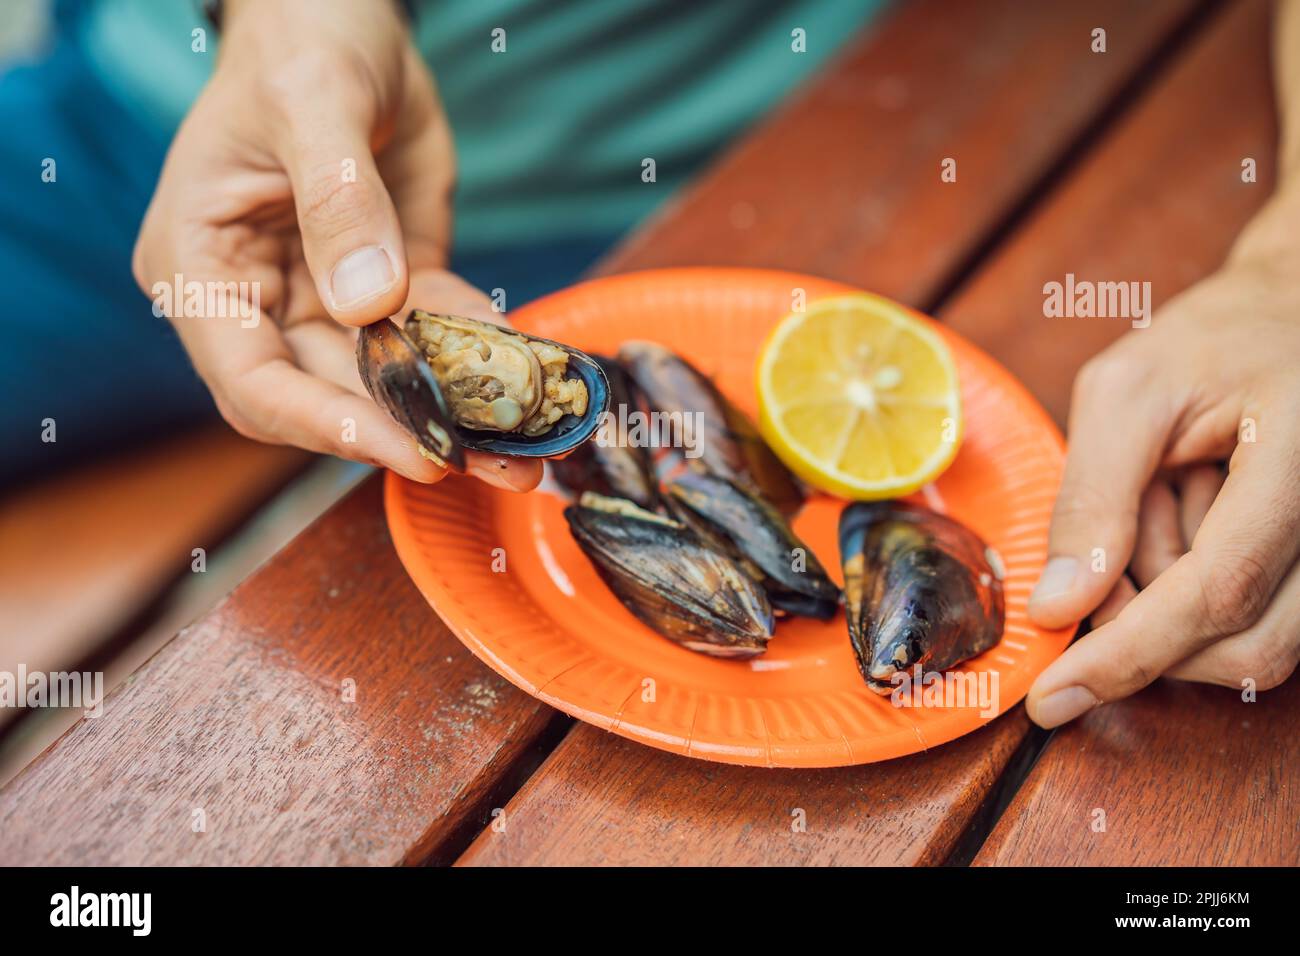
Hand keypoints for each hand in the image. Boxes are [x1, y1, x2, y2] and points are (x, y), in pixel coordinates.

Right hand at [132, 0, 540, 490]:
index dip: (323, 425)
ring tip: (528, 447)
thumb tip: (368, 303)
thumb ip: (338, 201)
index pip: (251, 379)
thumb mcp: (316, 104)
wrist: (346, 18)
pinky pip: (431, 336)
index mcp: (203, 266)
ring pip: (386, 382)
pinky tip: (530, 372)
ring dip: (455, 412)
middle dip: (409, 432)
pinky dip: (478, 356)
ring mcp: (324, 298)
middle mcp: (258, 298)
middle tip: (495, 461)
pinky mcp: (386, 286)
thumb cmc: (303, 43)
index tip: (407, 446)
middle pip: (326, 396)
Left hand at [1024, 194, 1299, 726]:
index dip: (1128, 654)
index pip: (1218, 591)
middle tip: (1109, 543)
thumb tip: (1057, 608)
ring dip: (1173, 607)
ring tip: (1160, 506)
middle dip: (1148, 628)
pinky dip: (1198, 596)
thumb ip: (1091, 498)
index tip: (1050, 696)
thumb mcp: (1127, 392)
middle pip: (1246, 645)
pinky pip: (1265, 622)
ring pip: (1255, 646)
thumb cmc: (1213, 340)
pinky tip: (1188, 523)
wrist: (1296, 318)